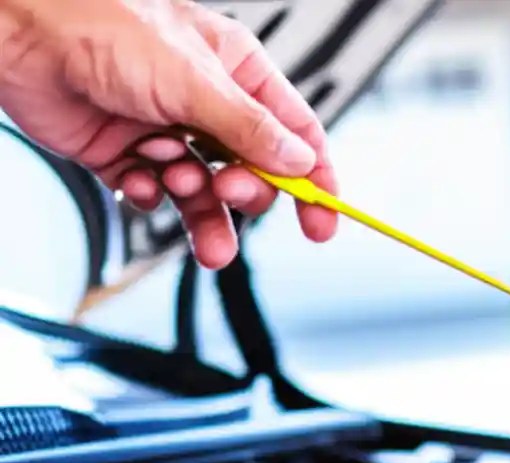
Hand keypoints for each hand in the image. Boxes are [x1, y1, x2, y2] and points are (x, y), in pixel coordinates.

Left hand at [0, 0, 336, 268]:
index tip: (323, 219)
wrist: (21, 35)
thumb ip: (250, 128)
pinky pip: (155, 194)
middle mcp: (205, 104)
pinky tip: (138, 181)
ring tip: (203, 232)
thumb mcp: (194, 80)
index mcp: (235, 73)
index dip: (314, 179)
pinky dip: (149, 196)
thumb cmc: (102, 25)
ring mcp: (165, 131)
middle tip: (230, 192)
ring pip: (204, 192)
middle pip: (251, 171)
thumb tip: (299, 163)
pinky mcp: (125, 155)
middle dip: (244, 192)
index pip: (294, 133)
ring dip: (204, 214)